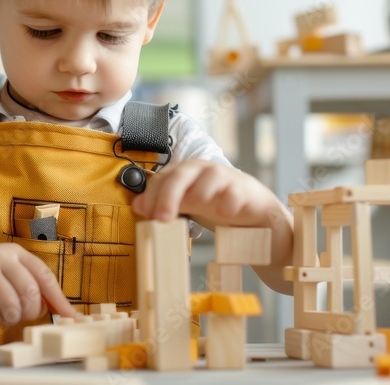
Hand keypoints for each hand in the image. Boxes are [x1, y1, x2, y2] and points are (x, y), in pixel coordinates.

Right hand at [0, 243, 75, 325]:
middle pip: (29, 290)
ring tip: (8, 317)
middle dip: (31, 311)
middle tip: (25, 316)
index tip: (69, 316)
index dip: (58, 299)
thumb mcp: (11, 270)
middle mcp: (2, 257)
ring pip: (10, 302)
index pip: (44, 275)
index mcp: (18, 253)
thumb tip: (60, 309)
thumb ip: (33, 284)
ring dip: (13, 317)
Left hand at [131, 159, 274, 226]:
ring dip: (197, 196)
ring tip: (190, 215)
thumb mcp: (186, 206)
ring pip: (208, 178)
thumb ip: (164, 203)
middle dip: (167, 196)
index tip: (145, 215)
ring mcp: (224, 177)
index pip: (162, 178)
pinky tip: (223, 214)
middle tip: (160, 219)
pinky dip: (227, 202)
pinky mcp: (243, 188)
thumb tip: (138, 206)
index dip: (151, 195)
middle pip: (180, 175)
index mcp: (184, 172)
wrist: (251, 212)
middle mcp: (202, 170)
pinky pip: (233, 192)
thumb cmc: (215, 205)